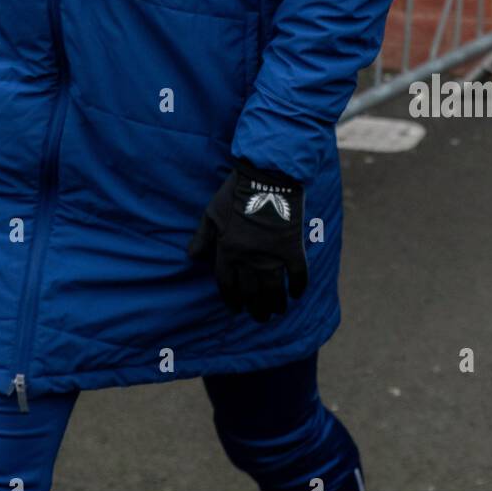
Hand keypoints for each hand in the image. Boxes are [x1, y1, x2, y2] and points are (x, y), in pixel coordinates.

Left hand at [188, 159, 308, 321]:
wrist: (267, 175)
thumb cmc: (236, 192)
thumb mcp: (211, 213)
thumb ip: (202, 238)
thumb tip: (192, 258)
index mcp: (228, 250)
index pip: (227, 284)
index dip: (231, 299)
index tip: (236, 308)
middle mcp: (249, 258)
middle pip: (251, 293)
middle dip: (254, 308)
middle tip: (259, 315)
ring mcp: (272, 254)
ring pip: (273, 290)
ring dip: (275, 304)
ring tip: (276, 310)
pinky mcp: (292, 247)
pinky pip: (298, 274)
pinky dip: (298, 286)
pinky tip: (296, 294)